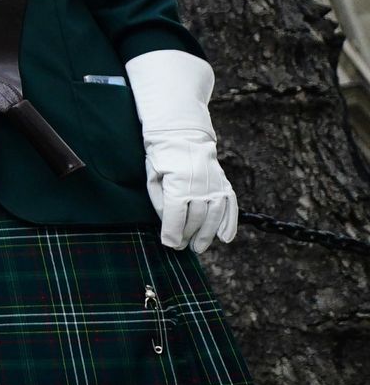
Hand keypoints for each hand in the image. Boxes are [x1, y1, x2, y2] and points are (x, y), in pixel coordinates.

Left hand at [142, 130, 236, 252]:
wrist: (182, 137)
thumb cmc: (162, 160)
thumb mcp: (153, 179)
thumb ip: (160, 202)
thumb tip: (169, 225)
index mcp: (178, 184)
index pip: (177, 216)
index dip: (173, 233)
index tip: (170, 244)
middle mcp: (199, 186)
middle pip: (196, 218)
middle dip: (188, 236)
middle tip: (182, 247)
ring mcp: (215, 185)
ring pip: (214, 216)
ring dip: (207, 234)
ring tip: (199, 247)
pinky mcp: (224, 184)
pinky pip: (230, 206)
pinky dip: (229, 223)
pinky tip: (225, 238)